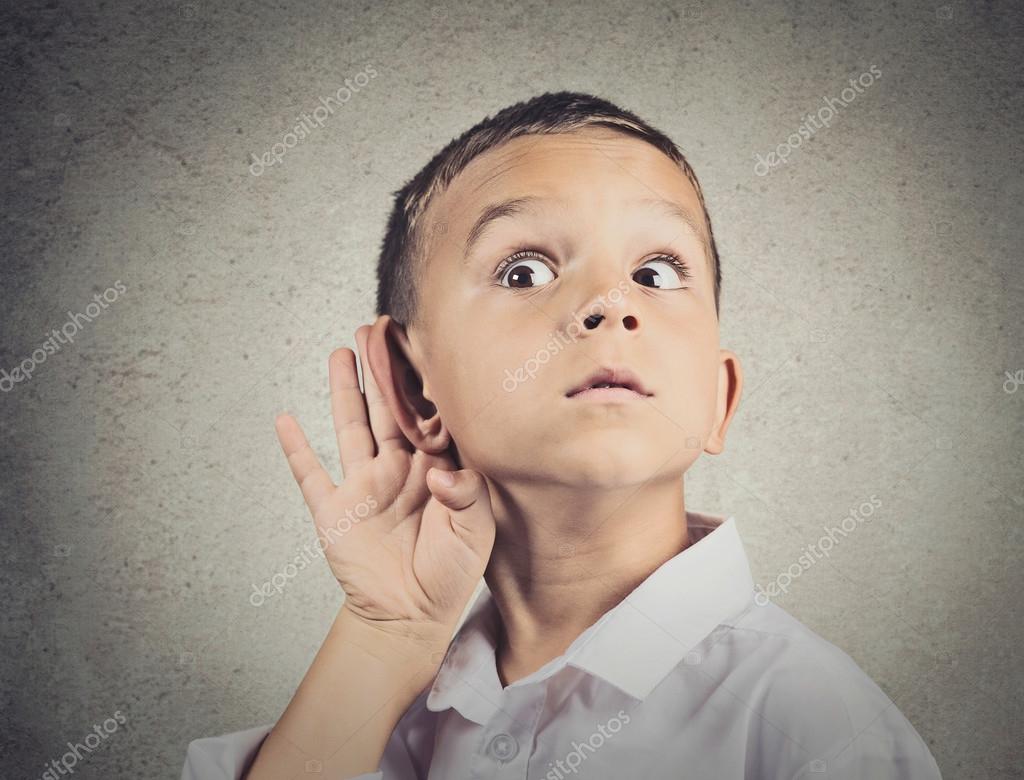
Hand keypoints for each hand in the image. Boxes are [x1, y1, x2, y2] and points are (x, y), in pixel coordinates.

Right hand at [274, 323, 495, 638]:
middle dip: (382, 370)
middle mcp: (397, 468)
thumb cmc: (450, 572)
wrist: (411, 615)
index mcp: (435, 468)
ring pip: (351, 426)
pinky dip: (296, 449)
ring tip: (341, 352)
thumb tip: (437, 468)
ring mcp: (363, 485)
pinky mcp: (334, 509)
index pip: (430, 416)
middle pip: (387, 408)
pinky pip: (310, 474)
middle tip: (376, 329)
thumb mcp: (475, 531)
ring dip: (344, 391)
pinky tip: (285, 420)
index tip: (421, 345)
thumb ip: (466, 493)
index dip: (425, 383)